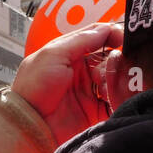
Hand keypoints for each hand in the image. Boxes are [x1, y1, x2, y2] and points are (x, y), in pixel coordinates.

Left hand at [11, 21, 123, 146]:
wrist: (29, 125)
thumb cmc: (33, 88)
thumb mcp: (53, 54)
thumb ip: (81, 40)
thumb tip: (106, 28)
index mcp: (70, 54)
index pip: (99, 37)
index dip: (113, 35)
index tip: (123, 38)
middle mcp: (82, 71)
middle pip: (111, 58)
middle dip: (114, 61)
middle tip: (106, 70)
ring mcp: (90, 91)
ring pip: (116, 78)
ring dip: (116, 79)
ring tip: (103, 88)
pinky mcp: (96, 112)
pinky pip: (117, 100)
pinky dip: (120, 96)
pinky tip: (111, 97)